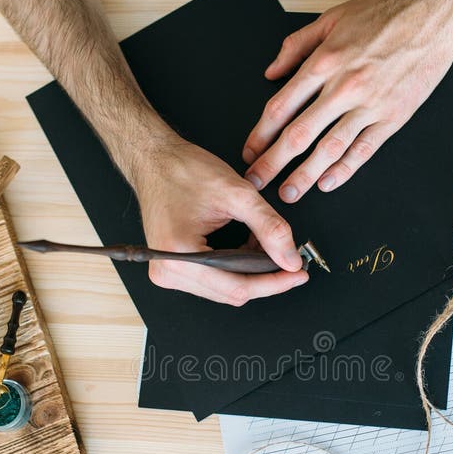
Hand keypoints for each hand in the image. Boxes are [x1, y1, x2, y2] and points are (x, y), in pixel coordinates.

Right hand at [134, 137, 307, 305]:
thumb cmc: (183, 171)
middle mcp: (168, 271)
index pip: (237, 287)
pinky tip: (248, 248)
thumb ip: (269, 228)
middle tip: (290, 260)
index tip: (297, 274)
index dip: (273, 283)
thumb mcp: (237, 194)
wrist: (155, 160)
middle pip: (232, 293)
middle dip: (265, 277)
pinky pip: (214, 281)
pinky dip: (236, 268)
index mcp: (178, 255)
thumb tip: (290, 259)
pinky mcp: (173, 269)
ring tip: (266, 246)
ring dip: (250, 272)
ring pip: (225, 290)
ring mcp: (168, 273)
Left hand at [242, 0, 452, 202]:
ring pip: (329, 148)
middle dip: (273, 163)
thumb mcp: (332, 16)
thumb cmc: (386, 9)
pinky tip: (327, 183)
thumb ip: (297, 45)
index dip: (260, 134)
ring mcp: (370, 105)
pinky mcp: (393, 117)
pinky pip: (364, 150)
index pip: (281, 107)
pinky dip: (344, 169)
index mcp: (325, 61)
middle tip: (257, 182)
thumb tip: (271, 73)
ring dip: (305, 175)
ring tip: (288, 193)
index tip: (249, 151)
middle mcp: (344, 86)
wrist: (436, 10)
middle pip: (299, 134)